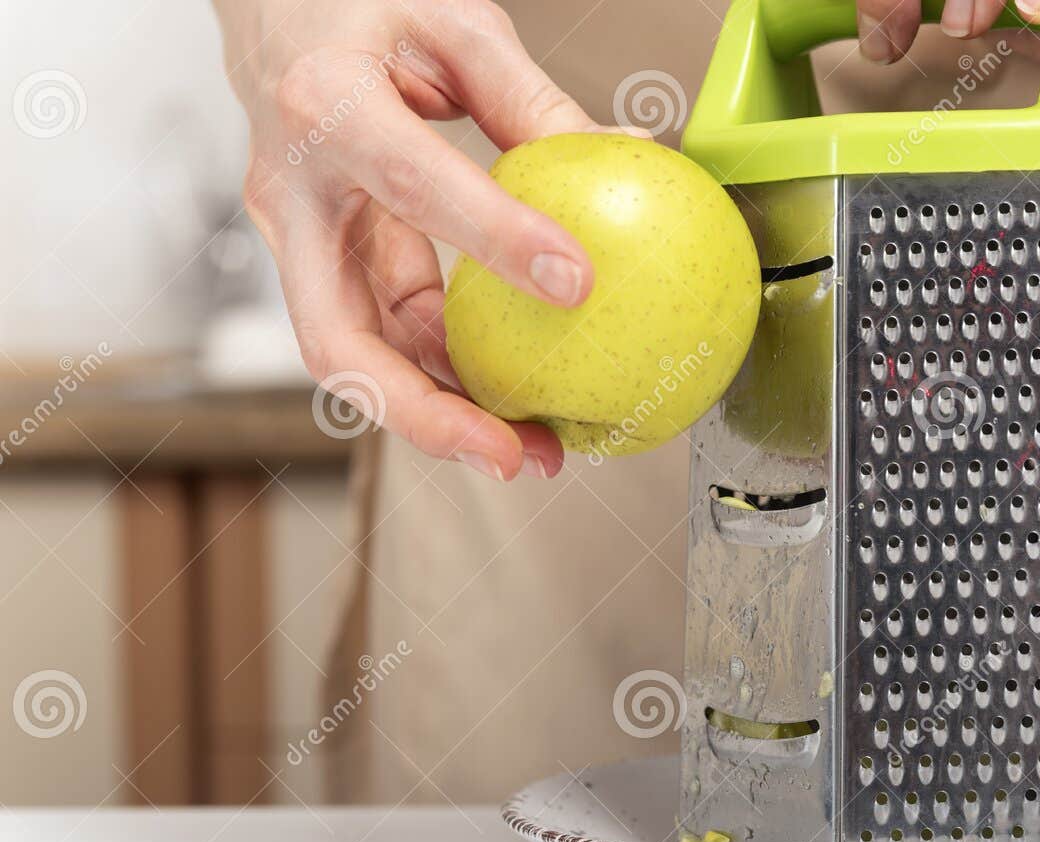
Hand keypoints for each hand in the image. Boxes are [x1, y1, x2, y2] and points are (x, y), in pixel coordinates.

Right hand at [215, 0, 607, 480]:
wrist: (272, 10)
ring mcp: (296, 238)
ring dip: (440, 412)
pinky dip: (441, 372)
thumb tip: (622, 163)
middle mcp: (293, 190)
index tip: (576, 282)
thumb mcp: (454, 22)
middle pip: (338, 336)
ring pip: (355, 355)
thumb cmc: (355, 5)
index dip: (495, 240)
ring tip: (532, 446)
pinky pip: (381, 331)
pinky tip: (507, 396)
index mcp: (327, 104)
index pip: (415, 184)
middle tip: (512, 452)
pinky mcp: (320, 263)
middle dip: (425, 411)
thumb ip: (532, 99)